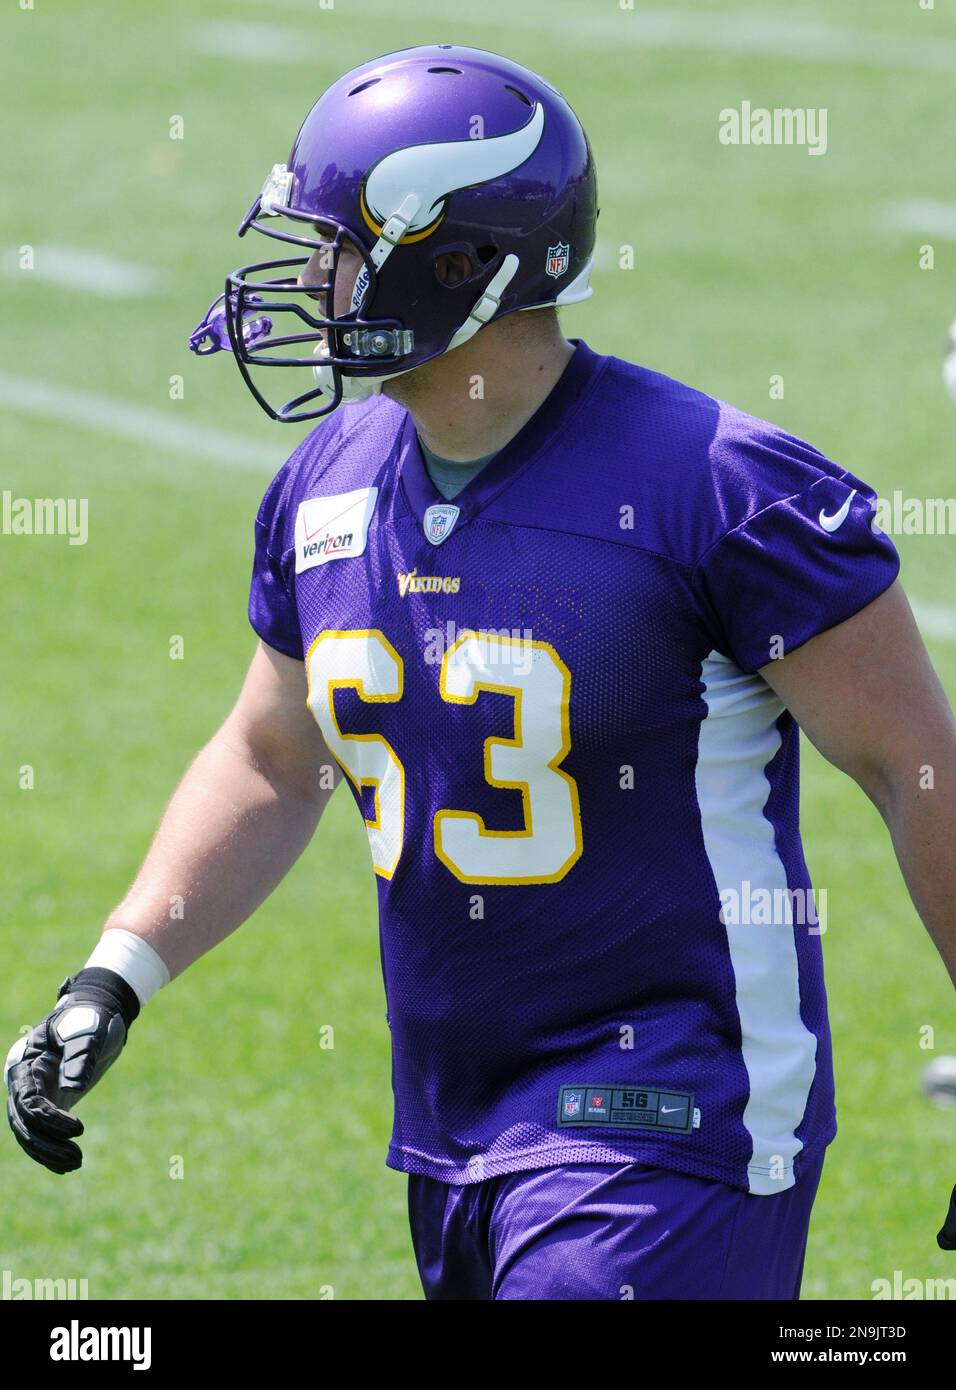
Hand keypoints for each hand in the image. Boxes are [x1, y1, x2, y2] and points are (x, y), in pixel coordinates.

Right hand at [5, 967, 138, 1173]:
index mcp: (26, 1061)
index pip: (27, 1100)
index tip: (78, 1130)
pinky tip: (67, 1165)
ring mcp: (36, 1090)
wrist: (100, 1009)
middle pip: (23, 1122)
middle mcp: (24, 1079)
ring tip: (76, 1163)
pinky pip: (43, 1129)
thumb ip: (79, 1057)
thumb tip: (71, 1088)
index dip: (48, 1119)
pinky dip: (52, 1148)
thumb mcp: (87, 1032)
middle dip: (46, 1144)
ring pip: (30, 1131)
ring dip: (48, 1152)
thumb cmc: (91, 1017)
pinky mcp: (52, 1098)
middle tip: (76, 1158)